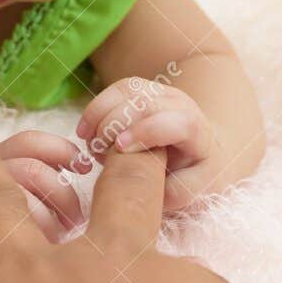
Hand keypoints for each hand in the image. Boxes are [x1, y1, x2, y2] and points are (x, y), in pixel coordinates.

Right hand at [76, 77, 214, 210]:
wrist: (195, 156)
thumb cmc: (188, 178)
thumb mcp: (184, 193)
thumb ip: (167, 189)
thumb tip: (141, 172)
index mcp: (196, 132)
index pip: (173, 123)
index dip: (144, 132)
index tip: (119, 148)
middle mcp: (182, 106)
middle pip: (145, 103)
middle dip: (114, 124)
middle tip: (95, 151)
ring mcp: (162, 93)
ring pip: (128, 91)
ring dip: (100, 113)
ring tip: (87, 140)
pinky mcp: (144, 90)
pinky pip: (117, 89)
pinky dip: (97, 107)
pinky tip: (85, 129)